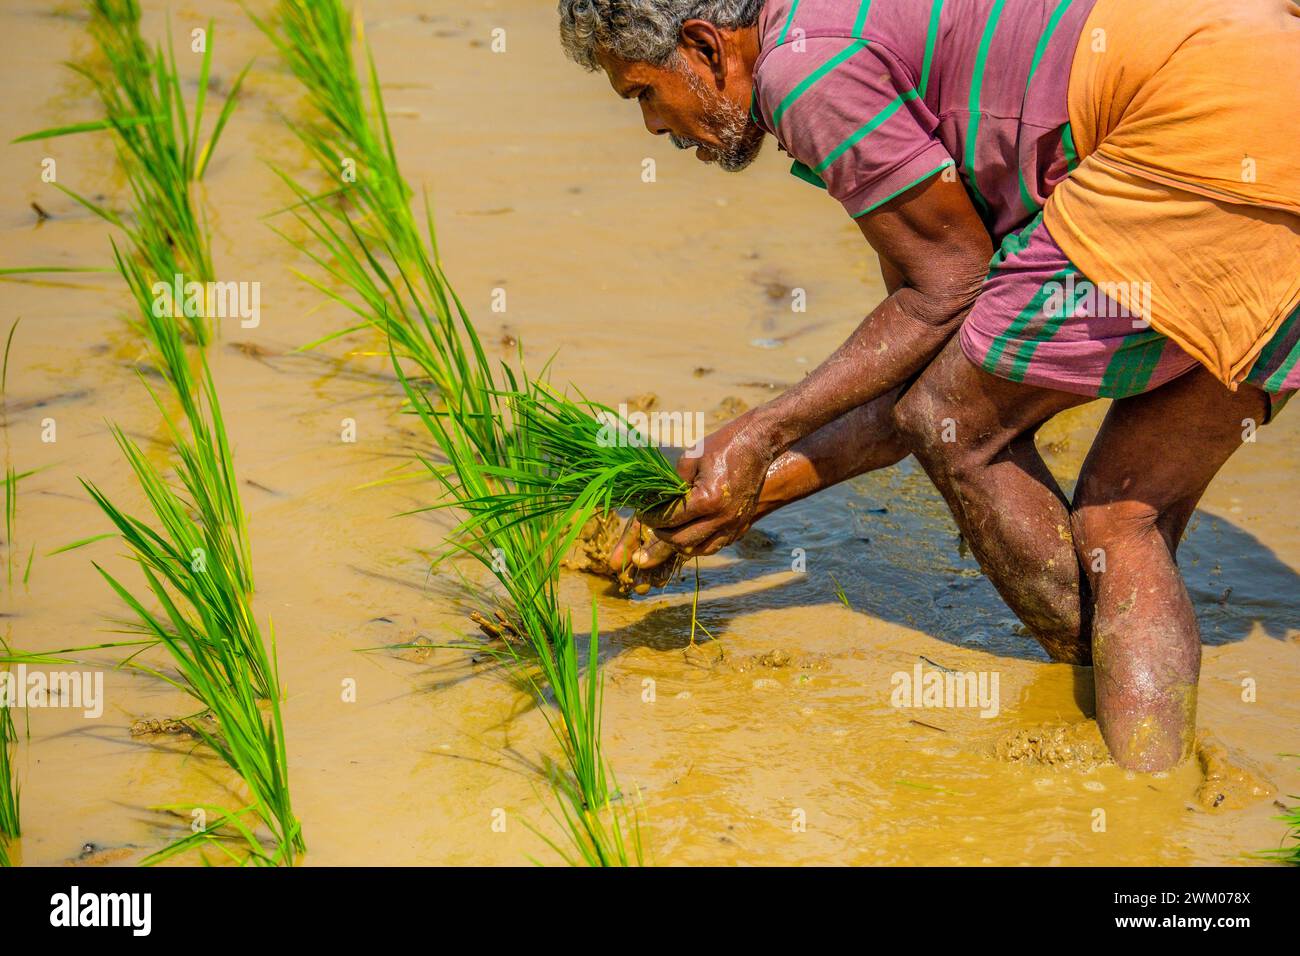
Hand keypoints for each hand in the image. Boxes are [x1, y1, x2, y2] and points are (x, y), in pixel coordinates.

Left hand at [640, 412, 775, 556]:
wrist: (757, 444)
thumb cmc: (722, 446)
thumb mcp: (691, 458)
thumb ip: (673, 483)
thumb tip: (658, 501)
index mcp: (708, 499)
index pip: (671, 519)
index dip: (652, 519)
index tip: (643, 514)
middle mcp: (723, 517)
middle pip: (682, 541)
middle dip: (662, 534)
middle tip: (654, 524)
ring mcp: (734, 524)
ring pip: (700, 549)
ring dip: (681, 543)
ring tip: (670, 530)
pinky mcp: (741, 526)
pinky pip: (716, 545)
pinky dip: (699, 543)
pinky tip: (690, 530)